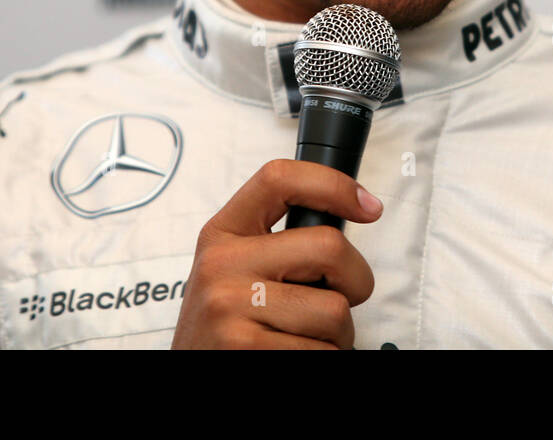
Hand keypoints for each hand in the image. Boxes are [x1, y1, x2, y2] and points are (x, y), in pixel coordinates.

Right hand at [170, 158, 382, 348]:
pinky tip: (296, 353)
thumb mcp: (233, 268)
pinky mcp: (243, 347)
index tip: (368, 206)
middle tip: (343, 298)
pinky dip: (324, 356)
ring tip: (308, 336)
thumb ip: (277, 243)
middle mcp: (222, 262)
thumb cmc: (224, 325)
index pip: (279, 179)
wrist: (184, 374)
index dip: (333, 185)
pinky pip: (321, 350)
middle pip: (329, 246)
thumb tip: (353, 216)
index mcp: (223, 232)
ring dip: (338, 333)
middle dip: (357, 281)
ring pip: (334, 310)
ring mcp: (230, 305)